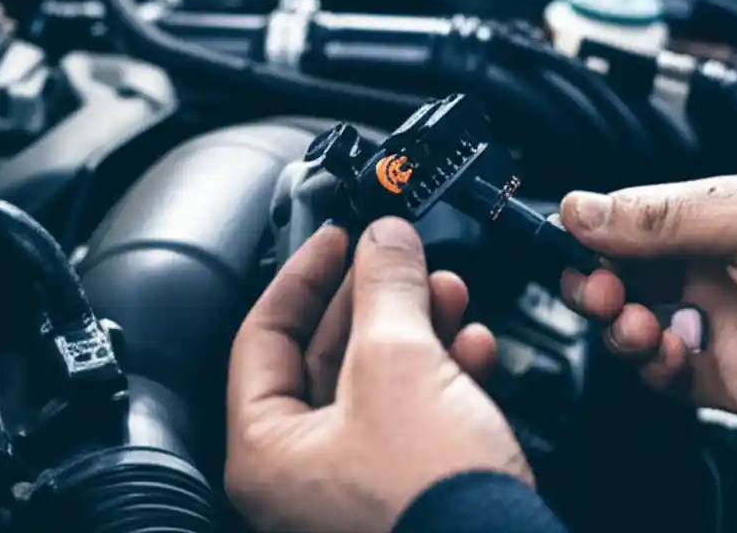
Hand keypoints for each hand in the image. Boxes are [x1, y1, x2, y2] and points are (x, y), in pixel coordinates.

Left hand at [226, 218, 529, 532]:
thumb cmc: (433, 499)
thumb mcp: (399, 363)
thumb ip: (386, 287)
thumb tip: (384, 237)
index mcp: (265, 448)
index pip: (264, 336)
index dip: (303, 276)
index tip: (338, 238)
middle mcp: (299, 474)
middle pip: (325, 357)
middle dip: (374, 299)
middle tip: (399, 257)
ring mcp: (353, 487)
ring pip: (376, 384)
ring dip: (416, 330)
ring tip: (447, 292)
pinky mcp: (406, 493)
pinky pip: (412, 419)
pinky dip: (442, 377)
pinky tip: (472, 348)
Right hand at [559, 173, 736, 421]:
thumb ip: (662, 215)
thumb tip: (578, 209)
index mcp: (722, 220)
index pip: (635, 221)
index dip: (594, 234)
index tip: (564, 243)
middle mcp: (720, 271)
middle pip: (625, 276)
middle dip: (594, 285)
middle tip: (597, 292)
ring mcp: (725, 326)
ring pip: (638, 328)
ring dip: (621, 329)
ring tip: (636, 326)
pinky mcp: (735, 380)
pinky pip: (670, 379)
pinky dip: (655, 369)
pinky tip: (668, 354)